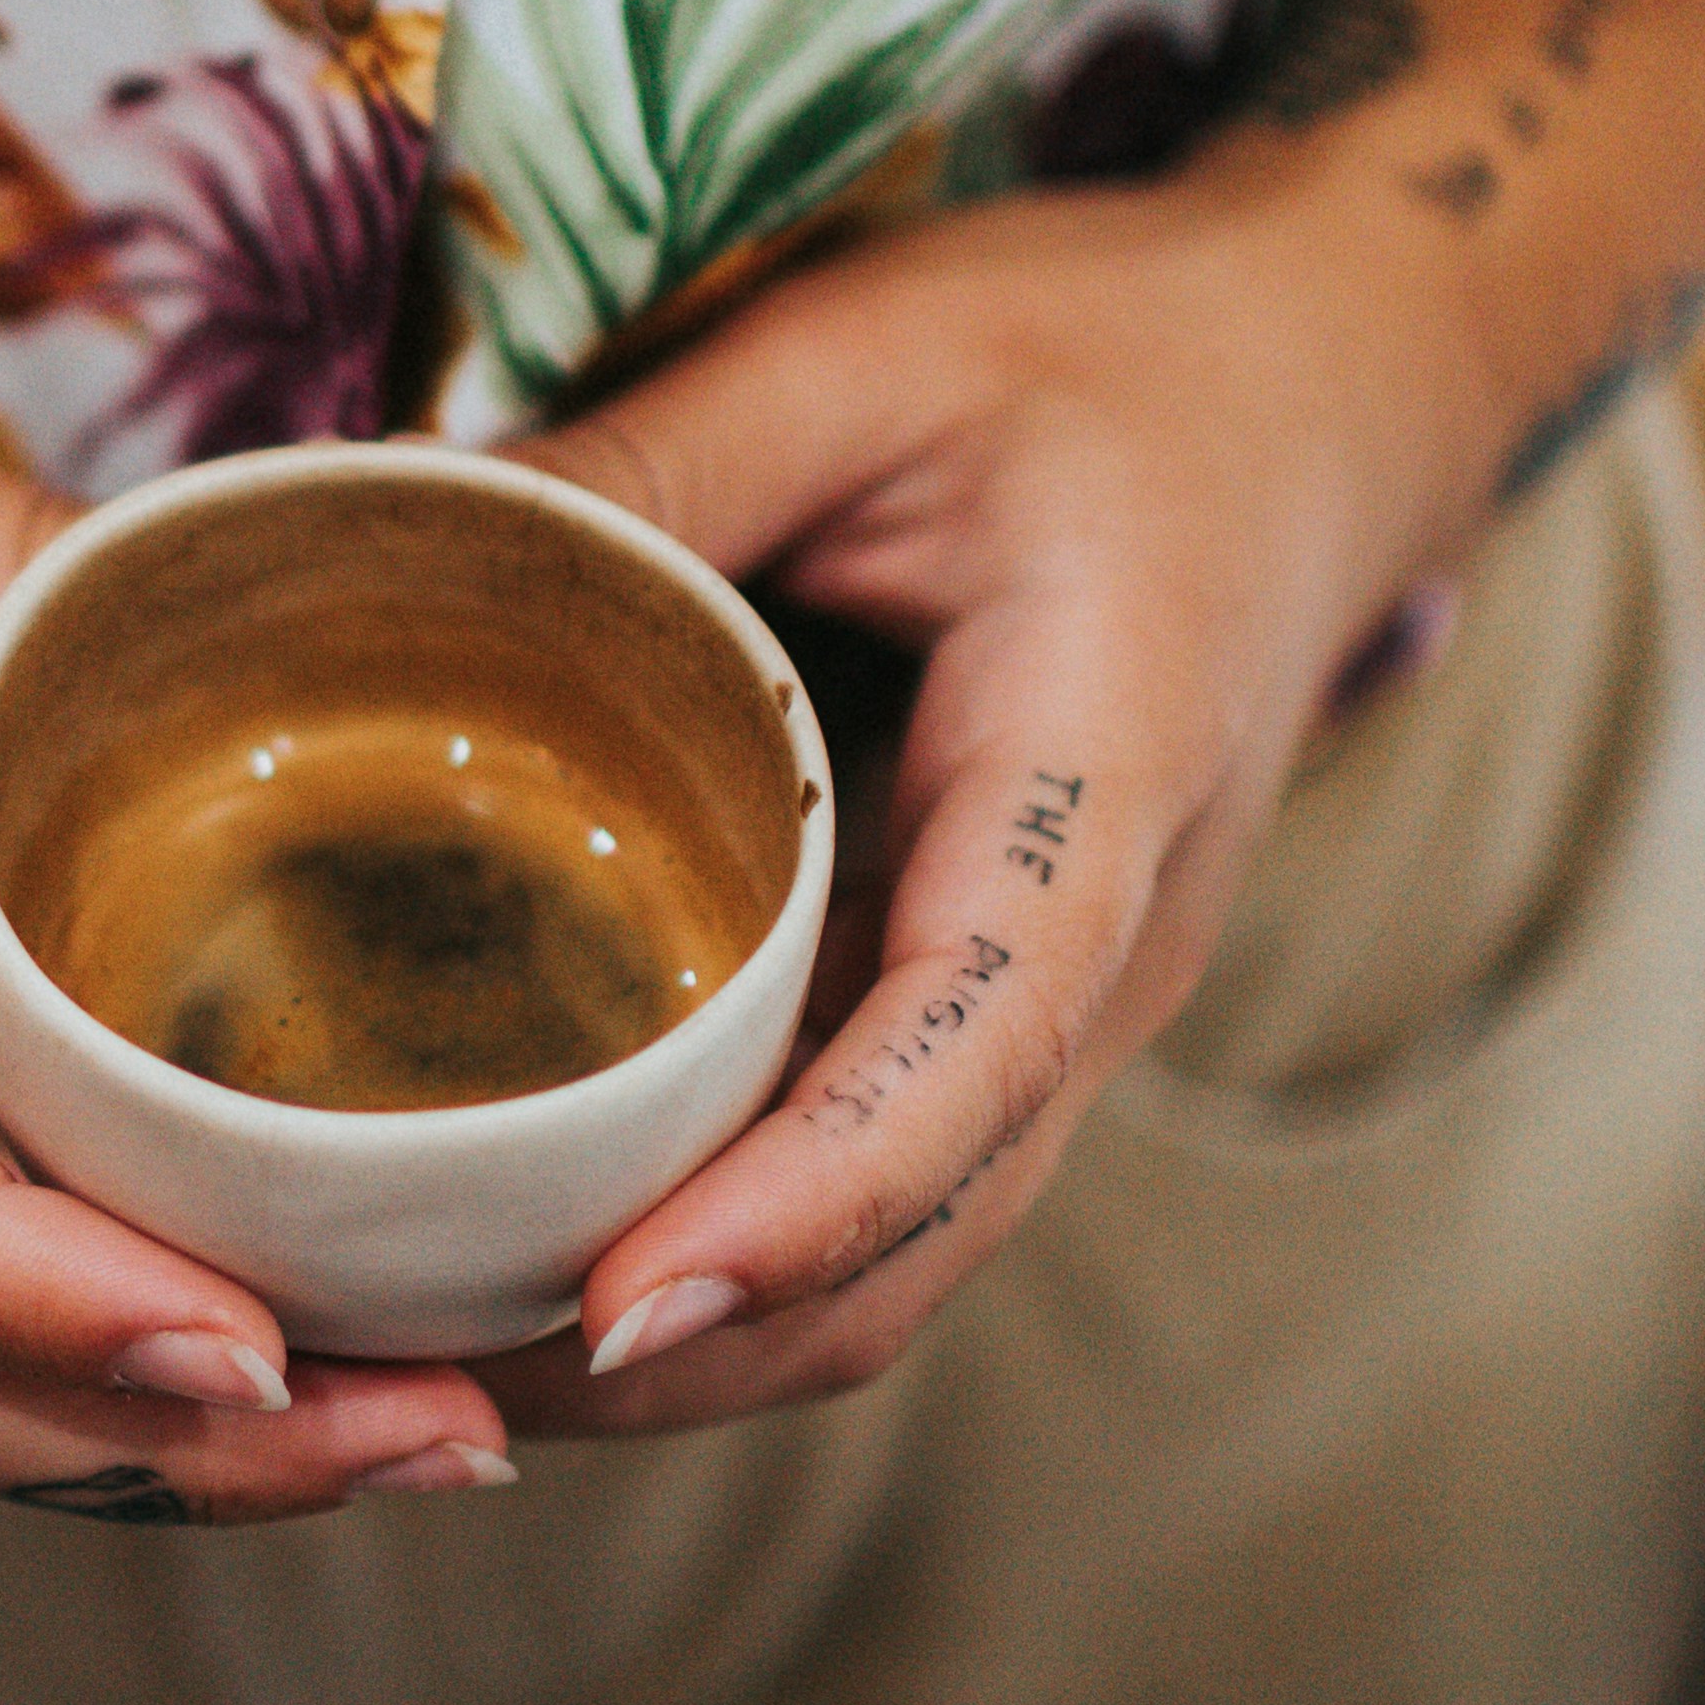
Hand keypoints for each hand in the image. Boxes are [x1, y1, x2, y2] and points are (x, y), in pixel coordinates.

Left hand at [493, 166, 1483, 1439]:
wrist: (1325, 385)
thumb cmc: (1116, 352)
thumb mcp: (875, 345)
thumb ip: (655, 454)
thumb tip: (379, 531)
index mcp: (1101, 792)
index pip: (968, 1057)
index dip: (800, 1204)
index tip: (615, 1299)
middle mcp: (1100, 962)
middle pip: (911, 1248)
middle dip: (675, 1346)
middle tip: (390, 1360)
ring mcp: (1052, 1017)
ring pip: (885, 1269)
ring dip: (673, 1348)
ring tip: (406, 1347)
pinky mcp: (985, 1018)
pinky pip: (856, 1195)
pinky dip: (697, 1257)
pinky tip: (494, 1245)